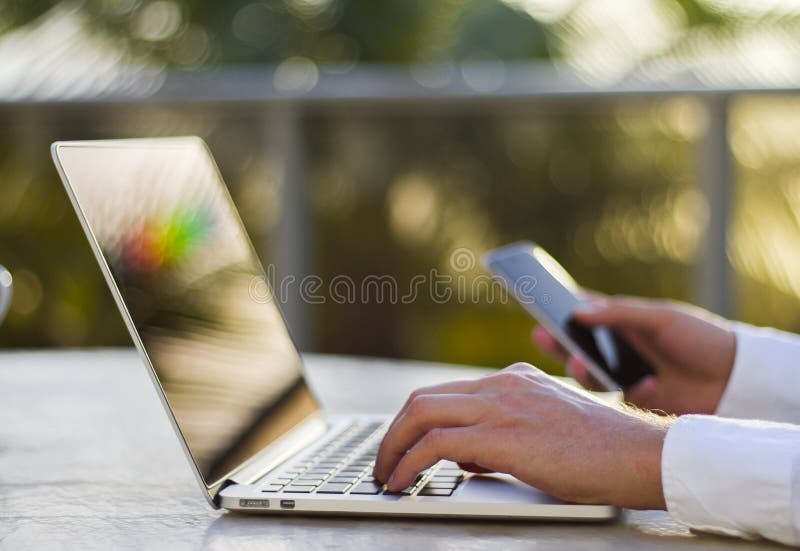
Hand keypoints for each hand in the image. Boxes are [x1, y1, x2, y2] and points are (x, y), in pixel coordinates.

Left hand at [373, 363, 672, 508]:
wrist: (639, 455)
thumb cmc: (600, 451)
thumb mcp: (544, 430)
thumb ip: (503, 436)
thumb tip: (466, 458)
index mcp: (511, 381)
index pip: (443, 393)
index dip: (414, 422)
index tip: (400, 447)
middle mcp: (501, 386)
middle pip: (422, 399)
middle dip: (393, 432)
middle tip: (382, 462)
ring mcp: (501, 407)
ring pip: (421, 414)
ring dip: (392, 447)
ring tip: (383, 475)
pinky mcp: (503, 436)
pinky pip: (436, 444)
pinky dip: (409, 462)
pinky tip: (401, 481)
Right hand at [533, 296, 736, 414]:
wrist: (738, 381)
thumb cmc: (702, 338)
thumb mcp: (662, 318)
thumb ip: (620, 314)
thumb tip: (578, 311)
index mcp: (625, 321)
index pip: (586, 310)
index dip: (561, 307)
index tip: (538, 301)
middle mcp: (620, 348)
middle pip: (577, 344)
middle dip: (557, 341)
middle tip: (540, 334)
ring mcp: (625, 375)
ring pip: (588, 374)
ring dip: (580, 369)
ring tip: (578, 363)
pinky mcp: (635, 402)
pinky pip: (615, 399)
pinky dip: (629, 391)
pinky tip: (650, 384)